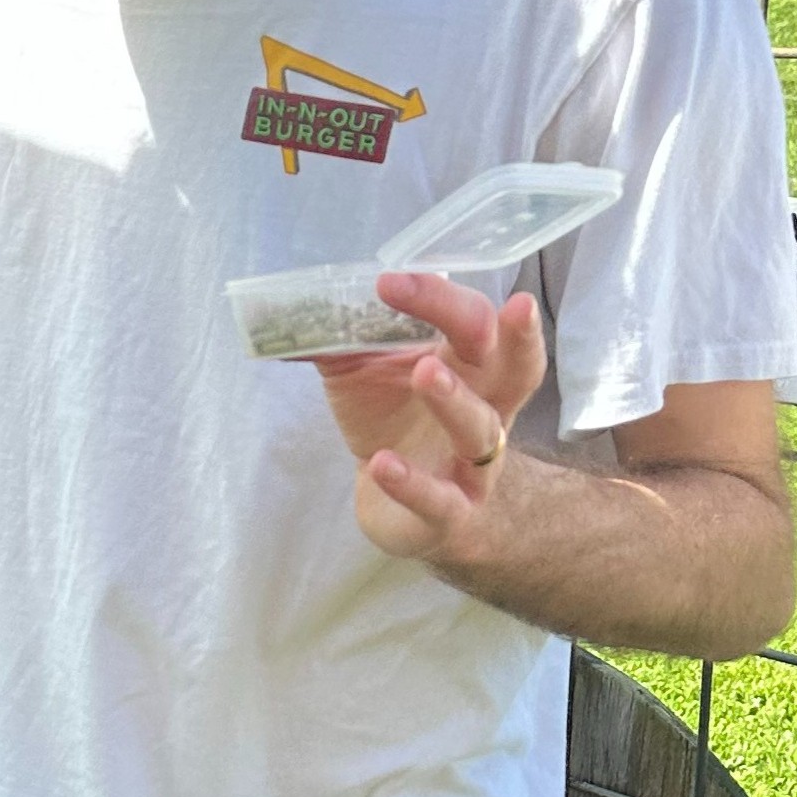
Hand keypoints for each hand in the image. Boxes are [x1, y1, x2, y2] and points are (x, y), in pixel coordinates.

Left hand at [312, 272, 545, 562]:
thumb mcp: (363, 371)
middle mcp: (485, 408)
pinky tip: (384, 464)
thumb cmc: (391, 420)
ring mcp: (472, 466)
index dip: (440, 298)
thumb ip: (335, 336)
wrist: (405, 508)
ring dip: (454, 399)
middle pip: (513, 367)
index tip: (388, 281)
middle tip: (482, 313)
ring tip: (424, 373)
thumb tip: (283, 304)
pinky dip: (413, 482)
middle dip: (506, 335)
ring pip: (479, 429)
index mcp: (468, 365)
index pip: (474, 321)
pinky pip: (440, 499)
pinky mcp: (449, 514)